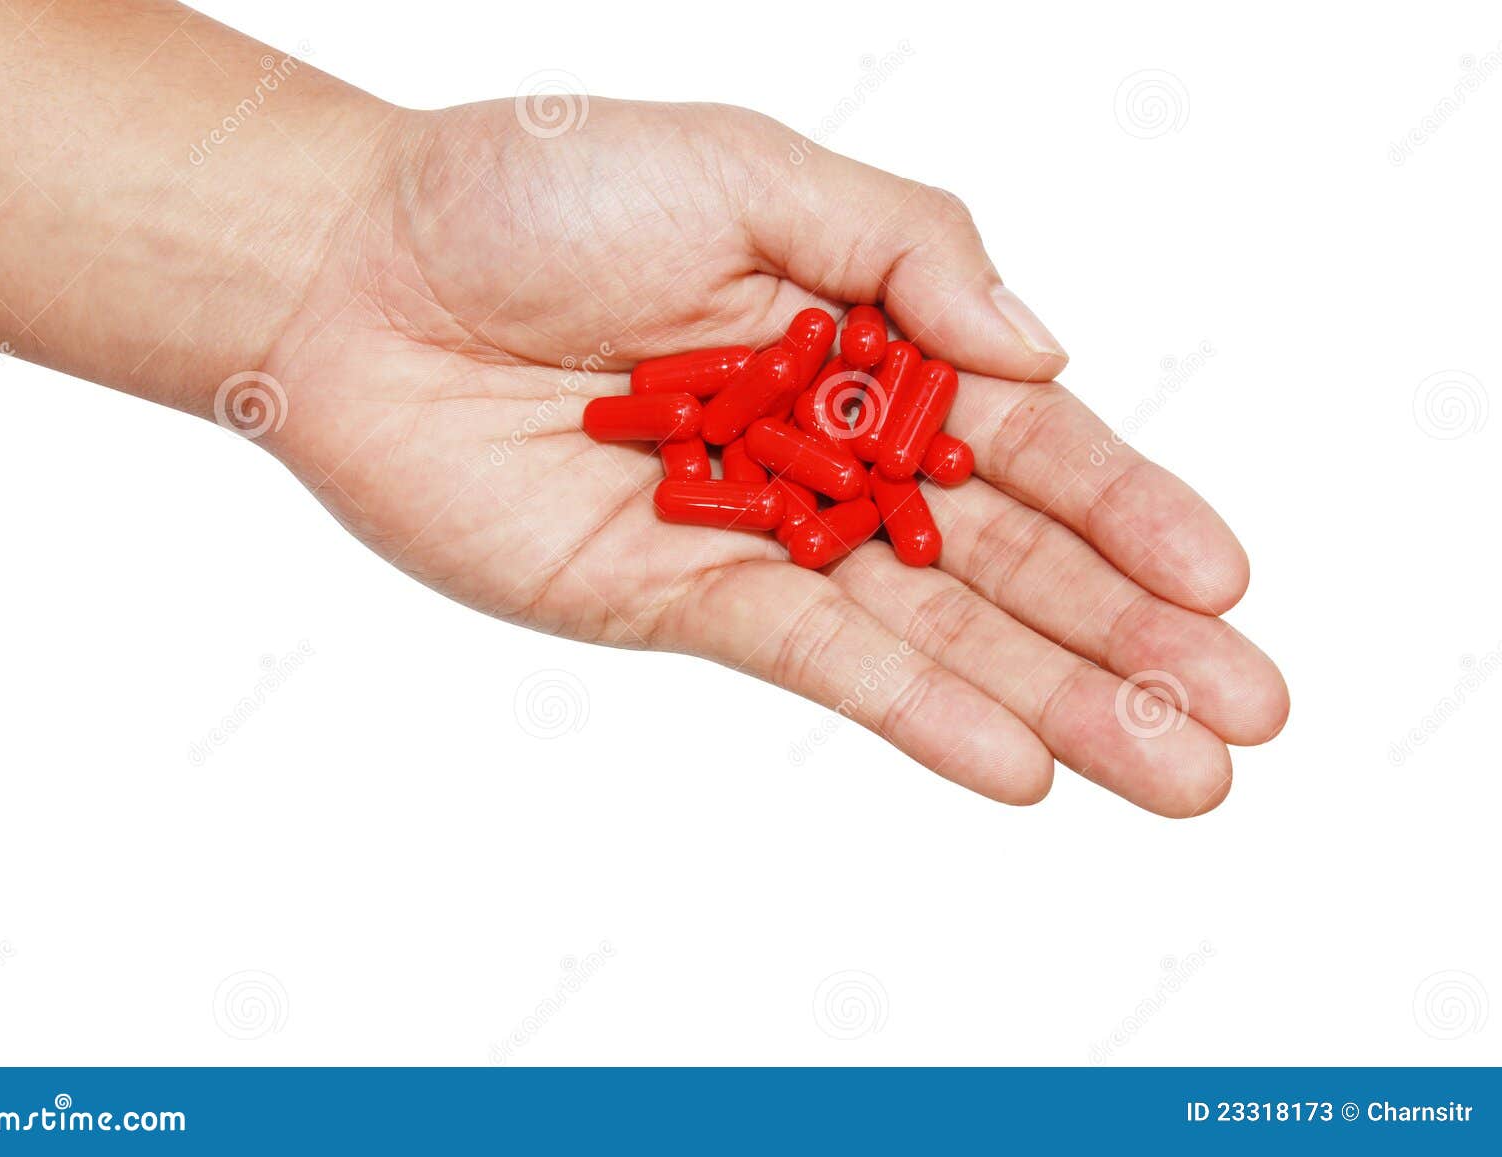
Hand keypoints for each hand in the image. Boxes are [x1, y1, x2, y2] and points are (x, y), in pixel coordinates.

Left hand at [256, 99, 1288, 816]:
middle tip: (1244, 716)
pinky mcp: (680, 595)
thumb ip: (911, 251)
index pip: (1029, 440)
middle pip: (1007, 555)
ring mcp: (764, 534)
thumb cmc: (535, 193)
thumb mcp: (750, 167)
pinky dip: (917, 709)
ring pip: (936, 626)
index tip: (1225, 583)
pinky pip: (818, 658)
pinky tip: (1016, 765)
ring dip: (1058, 700)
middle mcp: (830, 446)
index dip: (1130, 512)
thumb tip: (1046, 353)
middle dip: (1128, 637)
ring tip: (1177, 773)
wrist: (359, 277)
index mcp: (864, 339)